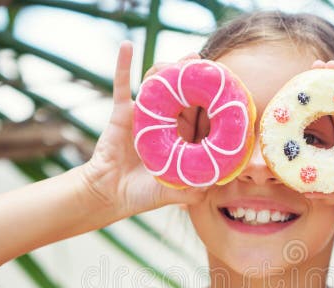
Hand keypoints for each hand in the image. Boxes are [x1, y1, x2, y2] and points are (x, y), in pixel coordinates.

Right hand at [80, 41, 213, 214]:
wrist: (109, 195)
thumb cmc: (143, 195)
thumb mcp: (175, 193)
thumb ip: (195, 189)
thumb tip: (218, 182)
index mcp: (180, 138)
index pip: (200, 113)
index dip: (211, 99)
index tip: (224, 84)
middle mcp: (164, 122)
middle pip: (180, 91)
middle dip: (192, 75)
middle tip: (204, 63)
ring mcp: (143, 114)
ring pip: (156, 83)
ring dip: (167, 68)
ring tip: (183, 59)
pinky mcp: (122, 112)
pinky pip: (121, 84)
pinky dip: (123, 64)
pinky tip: (127, 45)